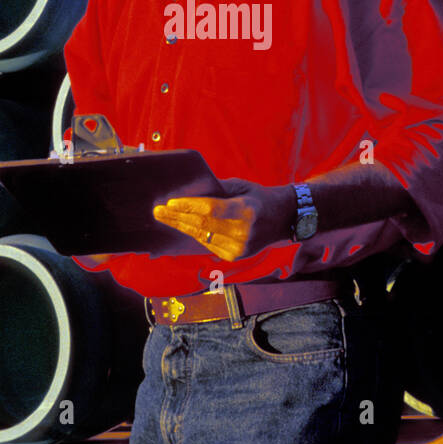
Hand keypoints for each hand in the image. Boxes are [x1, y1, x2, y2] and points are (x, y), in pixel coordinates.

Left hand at [152, 177, 296, 261]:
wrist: (284, 218)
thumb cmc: (259, 197)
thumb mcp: (241, 187)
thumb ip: (218, 189)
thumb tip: (190, 191)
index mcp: (246, 211)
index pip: (211, 210)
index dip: (189, 207)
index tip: (170, 202)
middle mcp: (244, 232)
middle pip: (203, 225)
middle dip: (178, 218)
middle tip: (158, 211)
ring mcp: (240, 248)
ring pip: (203, 238)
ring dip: (182, 228)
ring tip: (165, 219)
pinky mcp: (237, 256)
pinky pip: (209, 245)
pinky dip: (195, 236)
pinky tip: (182, 228)